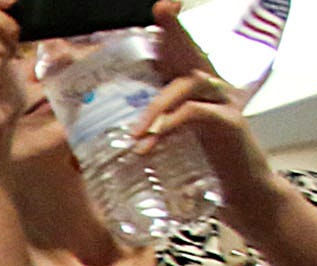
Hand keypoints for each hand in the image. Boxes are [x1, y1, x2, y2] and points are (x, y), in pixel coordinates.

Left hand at [137, 2, 285, 226]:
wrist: (238, 196)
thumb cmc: (197, 169)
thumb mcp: (162, 150)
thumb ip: (130, 142)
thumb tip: (77, 154)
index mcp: (190, 90)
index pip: (178, 52)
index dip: (171, 28)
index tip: (162, 7)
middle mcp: (208, 88)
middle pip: (191, 51)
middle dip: (176, 30)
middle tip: (163, 9)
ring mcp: (222, 102)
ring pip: (188, 85)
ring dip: (155, 108)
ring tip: (132, 136)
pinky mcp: (230, 124)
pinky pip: (198, 114)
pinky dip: (171, 125)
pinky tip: (151, 143)